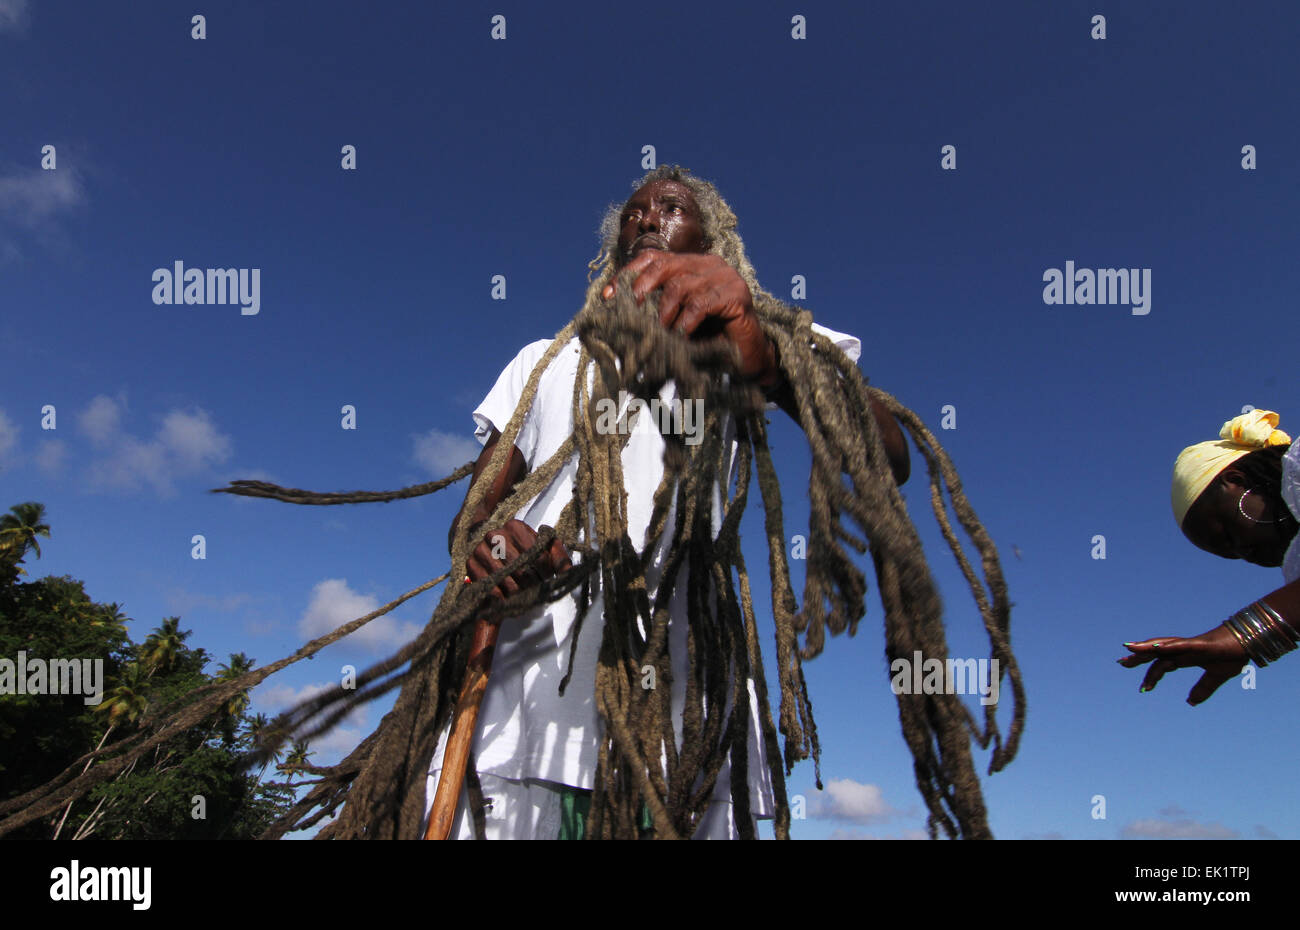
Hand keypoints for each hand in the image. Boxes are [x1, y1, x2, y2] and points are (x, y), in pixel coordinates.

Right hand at [467, 518, 572, 600]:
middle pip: (522, 570)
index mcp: (515, 526)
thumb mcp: (543, 547)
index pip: (537, 555)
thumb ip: (558, 557)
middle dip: (533, 584)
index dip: (545, 572)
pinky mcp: (470, 565)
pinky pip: (490, 589)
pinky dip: (502, 599)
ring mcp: (480, 549)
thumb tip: (569, 572)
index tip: (545, 577)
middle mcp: (495, 535)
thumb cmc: (521, 549)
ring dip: (519, 594)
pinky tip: (508, 599)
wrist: (487, 545)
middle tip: (535, 589)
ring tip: (524, 595)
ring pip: (507, 581)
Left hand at [602, 252, 777, 382]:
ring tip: (658, 333)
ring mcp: (725, 276)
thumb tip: (614, 310)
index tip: (607, 297)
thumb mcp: (674, 319)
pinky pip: (701, 303)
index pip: (652, 259)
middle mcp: (708, 264)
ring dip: (664, 313)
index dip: (627, 275)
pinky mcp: (737, 294)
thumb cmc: (707, 339)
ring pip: (681, 285)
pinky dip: (685, 321)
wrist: (745, 358)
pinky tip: (681, 337)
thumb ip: (652, 308)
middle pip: (664, 266)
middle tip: (630, 316)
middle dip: (640, 291)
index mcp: (691, 264)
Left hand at [1117, 625, 1248, 704]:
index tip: (1142, 690)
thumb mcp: (1215, 677)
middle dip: (1138, 657)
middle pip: (1156, 653)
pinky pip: (1181, 645)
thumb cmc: (1231, 656)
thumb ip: (1202, 689)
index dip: (1151, 675)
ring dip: (1146, 647)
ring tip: (1129, 648)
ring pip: (1163, 645)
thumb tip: (1190, 702)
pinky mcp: (1200, 644)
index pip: (1162, 665)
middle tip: (1121, 663)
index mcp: (1185, 658)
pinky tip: (1156, 647)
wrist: (1247, 643)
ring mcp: (1190, 646)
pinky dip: (1168, 646)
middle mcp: (1183, 650)